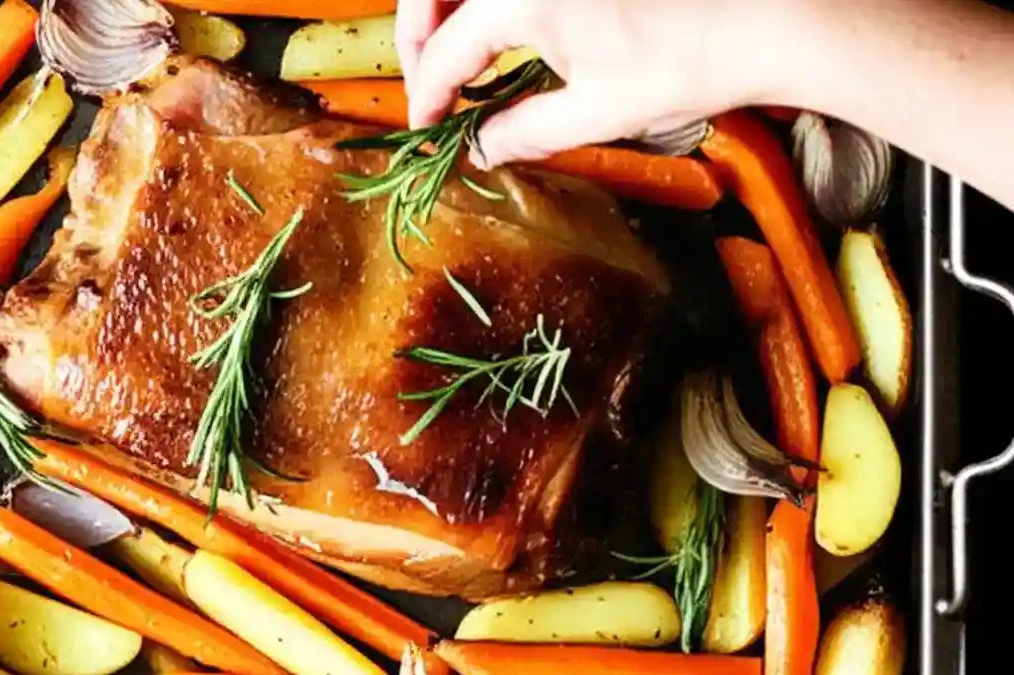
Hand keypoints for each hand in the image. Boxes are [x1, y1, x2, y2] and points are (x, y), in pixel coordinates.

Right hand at [395, 0, 790, 168]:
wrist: (768, 19)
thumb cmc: (684, 65)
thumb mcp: (595, 113)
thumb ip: (524, 131)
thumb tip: (481, 149)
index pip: (444, 50)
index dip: (426, 94)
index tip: (424, 126)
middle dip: (417, 37)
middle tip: (426, 86)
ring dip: (448, 15)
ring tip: (455, 59)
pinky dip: (489, 5)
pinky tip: (499, 32)